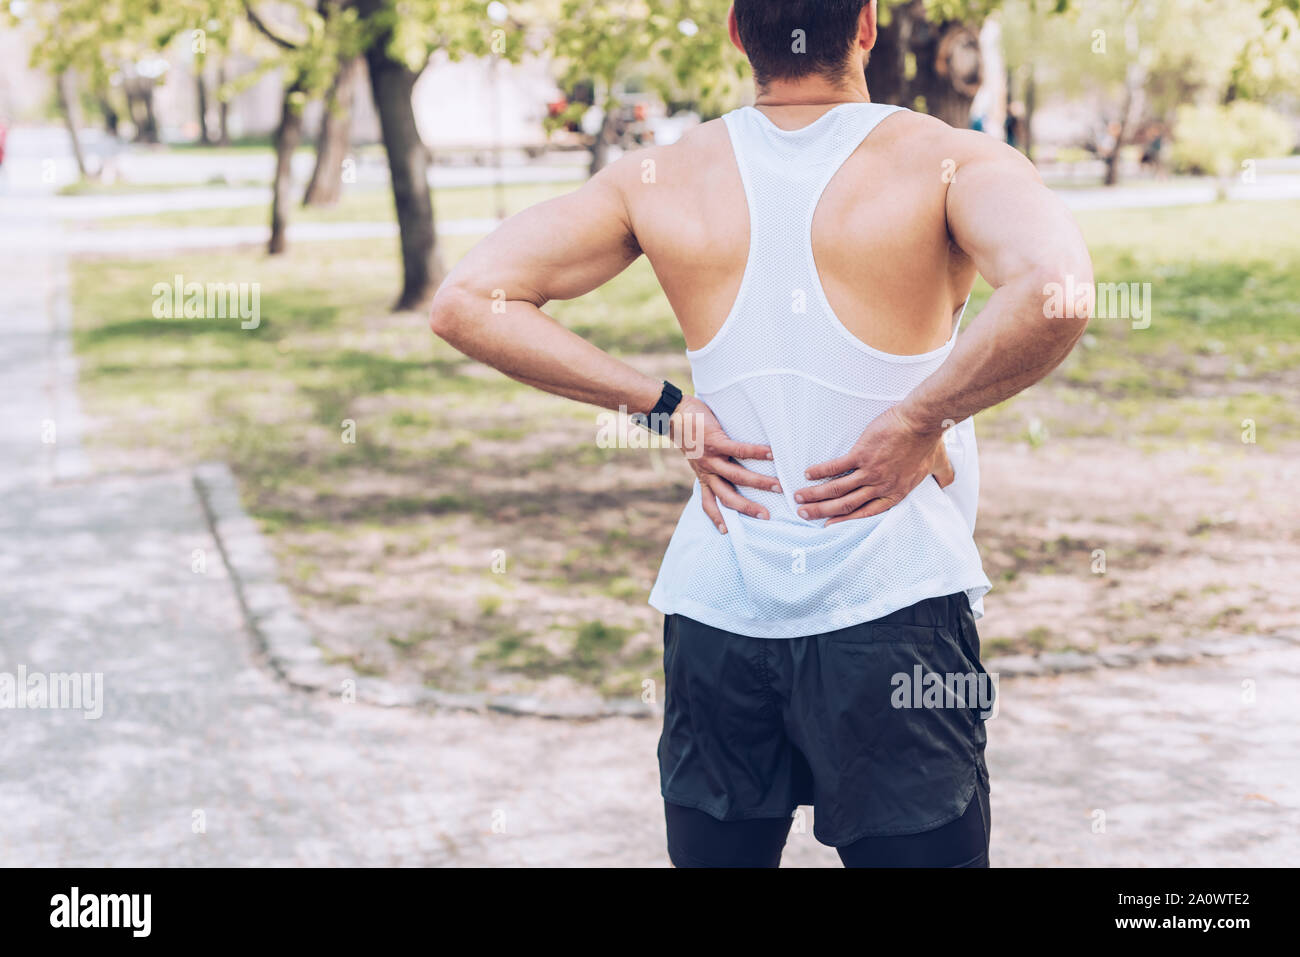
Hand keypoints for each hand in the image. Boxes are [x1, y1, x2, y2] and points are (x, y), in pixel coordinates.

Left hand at [669, 395, 778, 533]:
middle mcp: (707, 471)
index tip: (726, 532)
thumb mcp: (696, 455)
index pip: (708, 502)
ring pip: (737, 476)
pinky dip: (757, 453)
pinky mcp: (715, 442)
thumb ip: (711, 463)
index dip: (716, 517)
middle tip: (766, 516)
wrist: (671, 413)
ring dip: (759, 483)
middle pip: (727, 496)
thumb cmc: (688, 431)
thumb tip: (729, 465)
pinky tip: (772, 455)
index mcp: (703, 475)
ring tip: (779, 486)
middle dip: (747, 508)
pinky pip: (739, 451)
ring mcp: (711, 457)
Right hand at [793, 407, 954, 526]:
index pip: (866, 512)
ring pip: (838, 489)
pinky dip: (821, 472)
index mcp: (895, 492)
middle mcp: (880, 486)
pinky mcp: (861, 454)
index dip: (846, 521)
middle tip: (804, 514)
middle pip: (846, 505)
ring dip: (816, 496)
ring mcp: (870, 471)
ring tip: (799, 498)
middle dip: (823, 512)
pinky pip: (837, 467)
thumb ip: (943, 477)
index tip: (829, 525)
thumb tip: (948, 484)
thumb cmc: (930, 442)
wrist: (922, 422)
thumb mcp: (940, 464)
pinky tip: (808, 475)